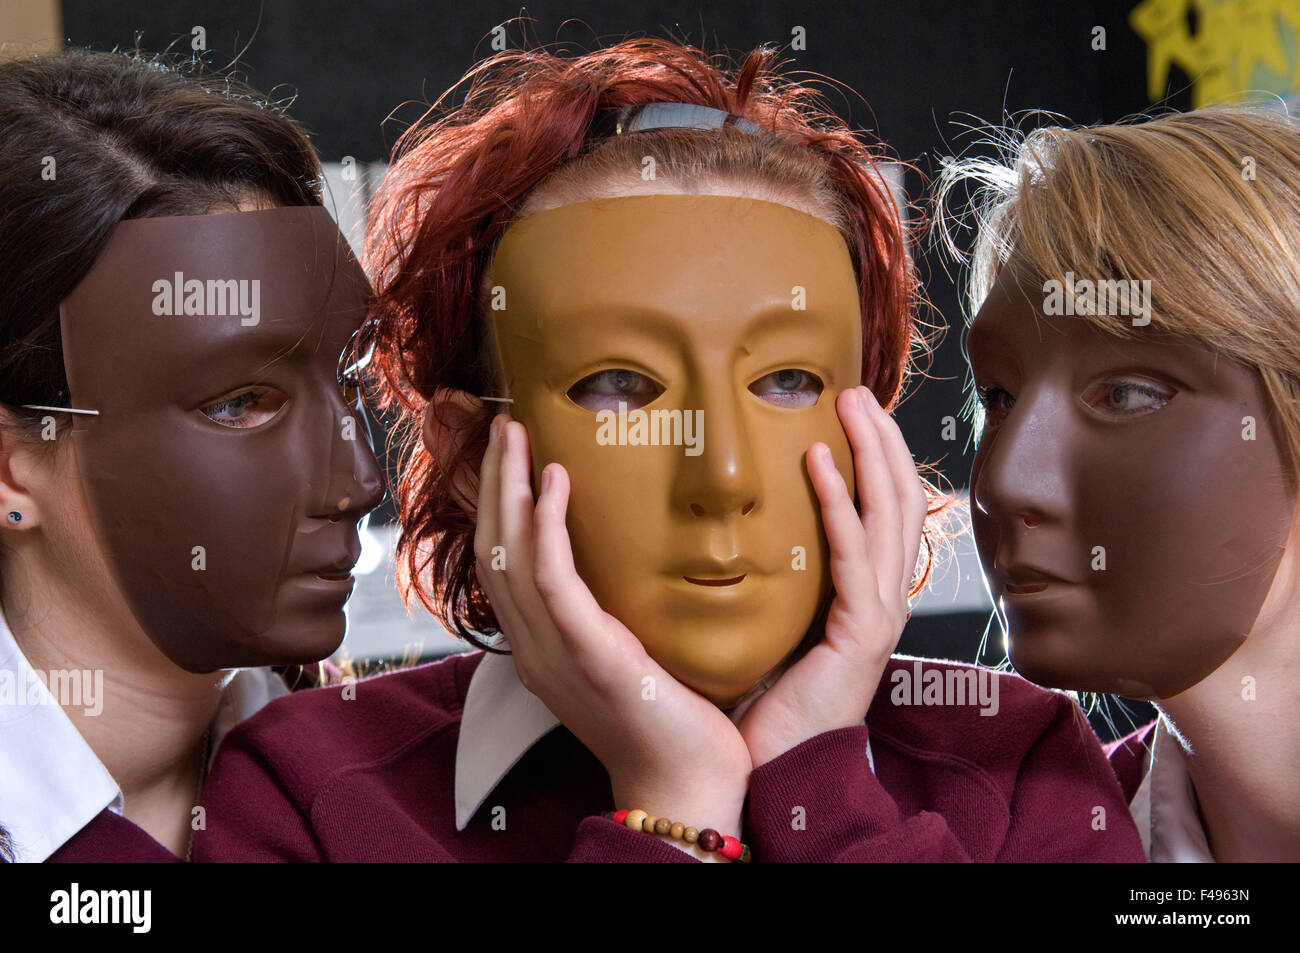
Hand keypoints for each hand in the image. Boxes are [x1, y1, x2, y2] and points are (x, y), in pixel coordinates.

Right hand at [476, 412, 751, 851]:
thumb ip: (613, 610)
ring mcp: (552, 652)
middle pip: (492, 549)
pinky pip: (551, 580)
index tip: (512, 456)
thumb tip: (630, 559)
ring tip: (518, 435)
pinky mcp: (585, 652)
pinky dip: (545, 525)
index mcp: (541, 647)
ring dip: (509, 487)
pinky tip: (555, 481)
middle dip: (493, 482)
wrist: (684, 783)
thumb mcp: (629, 655)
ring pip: (509, 554)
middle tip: (505, 426)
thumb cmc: (669, 722)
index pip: (502, 564)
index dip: (498, 506)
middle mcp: (533, 647)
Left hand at [738, 386, 927, 767]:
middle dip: (883, 440)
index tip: (850, 411)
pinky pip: (852, 556)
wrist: (774, 771)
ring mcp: (879, 617)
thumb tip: (735, 524)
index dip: (875, 458)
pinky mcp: (861, 636)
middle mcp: (882, 600)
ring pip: (889, 516)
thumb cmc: (766, 703)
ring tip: (851, 403)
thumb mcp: (774, 622)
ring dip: (872, 453)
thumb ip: (774, 574)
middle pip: (900, 501)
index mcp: (864, 597)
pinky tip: (819, 461)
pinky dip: (838, 504)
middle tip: (856, 390)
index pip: (882, 511)